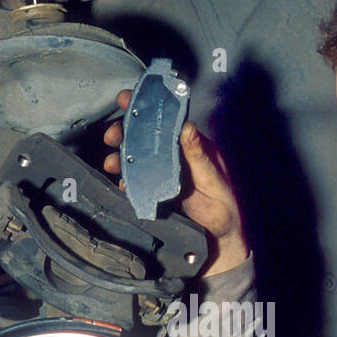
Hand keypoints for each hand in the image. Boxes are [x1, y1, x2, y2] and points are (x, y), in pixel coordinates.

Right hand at [103, 89, 248, 275]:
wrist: (220, 236)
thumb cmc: (224, 205)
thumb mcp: (213, 179)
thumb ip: (198, 155)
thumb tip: (188, 127)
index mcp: (191, 145)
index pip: (166, 119)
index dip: (146, 107)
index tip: (127, 99)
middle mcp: (176, 155)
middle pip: (146, 136)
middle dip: (125, 132)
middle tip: (111, 136)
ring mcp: (166, 172)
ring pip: (138, 158)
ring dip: (122, 157)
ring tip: (112, 163)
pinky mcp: (159, 189)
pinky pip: (139, 181)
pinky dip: (128, 181)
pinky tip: (123, 184)